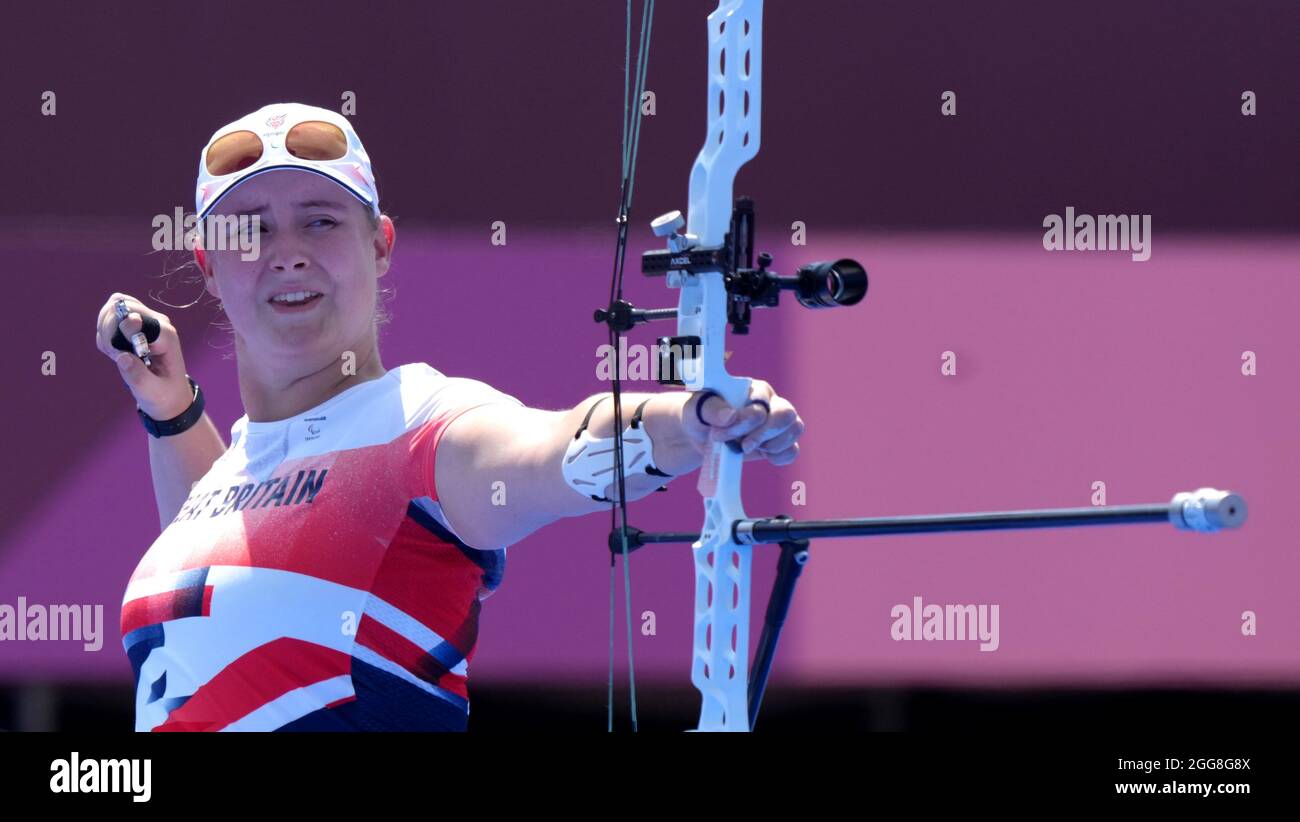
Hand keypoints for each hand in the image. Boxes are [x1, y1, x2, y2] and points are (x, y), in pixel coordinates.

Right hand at [95, 293, 192, 419]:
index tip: (119, 353)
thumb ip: (138, 375)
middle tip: (114, 354)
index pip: (136, 315)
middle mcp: (157, 322)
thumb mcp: (151, 391)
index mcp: (166, 335)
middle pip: (120, 304)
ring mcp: (146, 320)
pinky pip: (109, 317)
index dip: (120, 330)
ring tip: (116, 354)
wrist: (168, 394)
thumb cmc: (163, 393)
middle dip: (108, 330)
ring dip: (105, 332)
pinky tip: (116, 351)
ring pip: (112, 307)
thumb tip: (123, 356)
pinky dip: (104, 334)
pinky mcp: (134, 324)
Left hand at [684, 379, 803, 465]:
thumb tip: (730, 416)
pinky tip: (763, 455)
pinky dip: (780, 456)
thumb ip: (712, 409)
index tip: (720, 434)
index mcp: (753, 390)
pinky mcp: (777, 442)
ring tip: (748, 448)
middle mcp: (770, 403)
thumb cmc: (700, 416)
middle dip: (764, 435)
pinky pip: (792, 450)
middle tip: (743, 446)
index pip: (762, 404)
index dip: (744, 423)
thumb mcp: (697, 409)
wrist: (700, 436)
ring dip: (773, 445)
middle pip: (787, 415)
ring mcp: (776, 423)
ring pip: (795, 429)